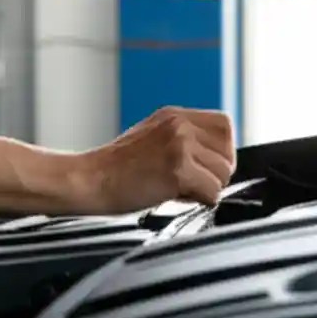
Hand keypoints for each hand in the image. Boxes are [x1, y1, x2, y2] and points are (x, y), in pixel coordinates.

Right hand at [76, 106, 235, 213]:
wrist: (88, 180)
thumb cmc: (114, 169)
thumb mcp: (151, 137)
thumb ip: (181, 139)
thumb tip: (215, 160)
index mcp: (174, 115)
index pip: (224, 126)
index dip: (220, 151)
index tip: (204, 167)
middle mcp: (180, 125)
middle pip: (228, 153)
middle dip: (214, 173)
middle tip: (188, 183)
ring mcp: (180, 146)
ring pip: (223, 175)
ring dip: (206, 189)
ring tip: (177, 189)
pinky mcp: (179, 170)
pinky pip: (213, 193)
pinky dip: (200, 202)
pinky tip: (174, 197)